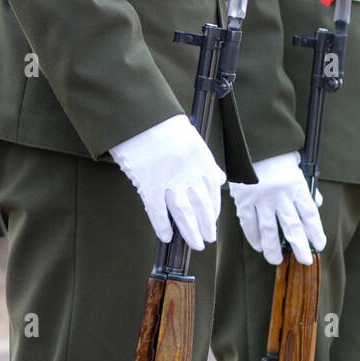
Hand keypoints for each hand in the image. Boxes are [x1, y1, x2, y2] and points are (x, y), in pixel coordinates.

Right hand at [109, 113, 225, 251]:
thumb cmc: (163, 124)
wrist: (141, 116)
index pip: (212, 192)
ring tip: (196, 244)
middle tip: (209, 239)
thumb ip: (206, 160)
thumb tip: (218, 178)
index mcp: (201, 160)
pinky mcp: (149, 185)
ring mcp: (169, 180)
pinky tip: (167, 237)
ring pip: (184, 213)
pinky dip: (162, 226)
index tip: (213, 220)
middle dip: (207, 225)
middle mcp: (189, 173)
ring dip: (191, 231)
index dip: (214, 210)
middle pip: (202, 206)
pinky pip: (157, 211)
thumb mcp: (192, 138)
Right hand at [229, 152, 325, 265]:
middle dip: (299, 246)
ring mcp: (260, 198)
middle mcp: (280, 194)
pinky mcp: (243, 199)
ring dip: (273, 248)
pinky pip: (248, 223)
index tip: (319, 245)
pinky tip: (259, 246)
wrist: (252, 139)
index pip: (310, 214)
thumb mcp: (297, 166)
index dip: (315, 232)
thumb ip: (307, 187)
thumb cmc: (276, 153)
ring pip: (268, 230)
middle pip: (292, 226)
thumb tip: (317, 203)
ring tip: (275, 260)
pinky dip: (253, 237)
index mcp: (295, 185)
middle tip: (304, 260)